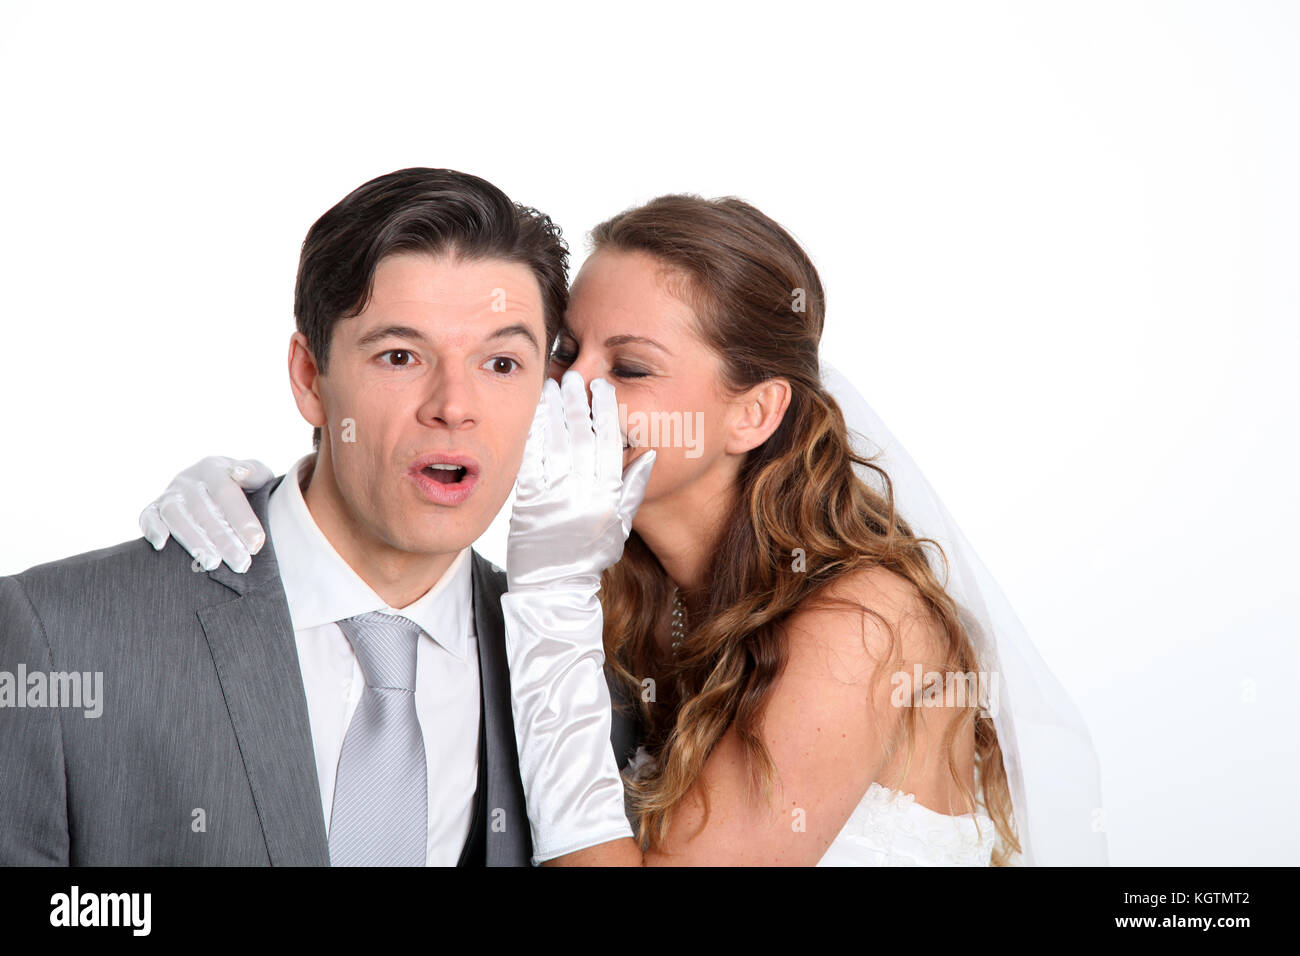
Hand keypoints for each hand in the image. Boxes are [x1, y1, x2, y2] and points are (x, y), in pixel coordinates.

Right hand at [138, 456, 273, 572]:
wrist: (218, 488)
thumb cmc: (245, 486)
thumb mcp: (258, 475)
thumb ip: (256, 472)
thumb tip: (241, 472)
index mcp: (214, 468)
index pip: (227, 493)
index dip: (242, 520)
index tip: (256, 545)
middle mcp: (188, 479)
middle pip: (203, 509)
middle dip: (223, 540)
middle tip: (241, 564)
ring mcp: (169, 494)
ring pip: (176, 515)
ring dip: (193, 540)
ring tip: (212, 563)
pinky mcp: (154, 508)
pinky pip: (147, 517)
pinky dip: (152, 529)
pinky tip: (161, 546)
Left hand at [507, 370, 655, 592]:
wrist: (554, 588)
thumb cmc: (589, 557)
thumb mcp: (620, 527)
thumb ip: (632, 489)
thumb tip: (649, 453)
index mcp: (607, 498)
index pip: (609, 445)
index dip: (606, 413)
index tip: (603, 389)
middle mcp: (582, 495)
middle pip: (581, 438)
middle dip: (578, 404)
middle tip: (575, 378)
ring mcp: (553, 498)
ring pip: (555, 444)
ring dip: (554, 411)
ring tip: (554, 386)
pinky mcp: (526, 503)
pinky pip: (530, 461)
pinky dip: (532, 434)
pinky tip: (533, 414)